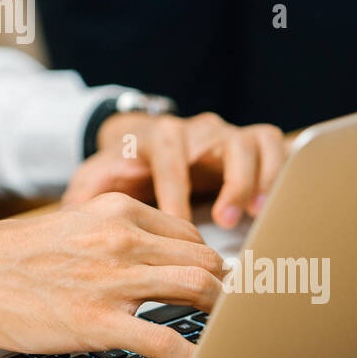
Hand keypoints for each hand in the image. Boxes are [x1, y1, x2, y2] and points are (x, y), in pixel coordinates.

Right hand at [0, 192, 225, 357]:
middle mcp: (122, 237)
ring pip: (199, 288)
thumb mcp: (73, 223)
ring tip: (227, 333)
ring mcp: (112, 279)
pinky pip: (165, 339)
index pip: (189, 232)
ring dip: (223, 313)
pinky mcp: (99, 321)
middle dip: (226, 286)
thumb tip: (156, 255)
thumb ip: (116, 233)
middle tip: (231, 310)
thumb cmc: (13, 255)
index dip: (209, 260)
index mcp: (117, 210)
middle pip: (205, 258)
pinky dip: (194, 356)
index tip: (216, 280)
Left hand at [63, 111, 287, 227]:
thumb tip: (76, 206)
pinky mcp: (249, 143)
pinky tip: (275, 205)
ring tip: (257, 215)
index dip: (178, 192)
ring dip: (259, 178)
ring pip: (254, 142)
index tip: (181, 227)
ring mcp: (226, 134)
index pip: (171, 158)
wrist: (141, 146)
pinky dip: (280, 171)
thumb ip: (87, 189)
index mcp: (158, 135)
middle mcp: (196, 130)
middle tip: (226, 221)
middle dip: (229, 182)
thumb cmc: (123, 168)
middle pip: (222, 142)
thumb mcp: (99, 177)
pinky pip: (275, 146)